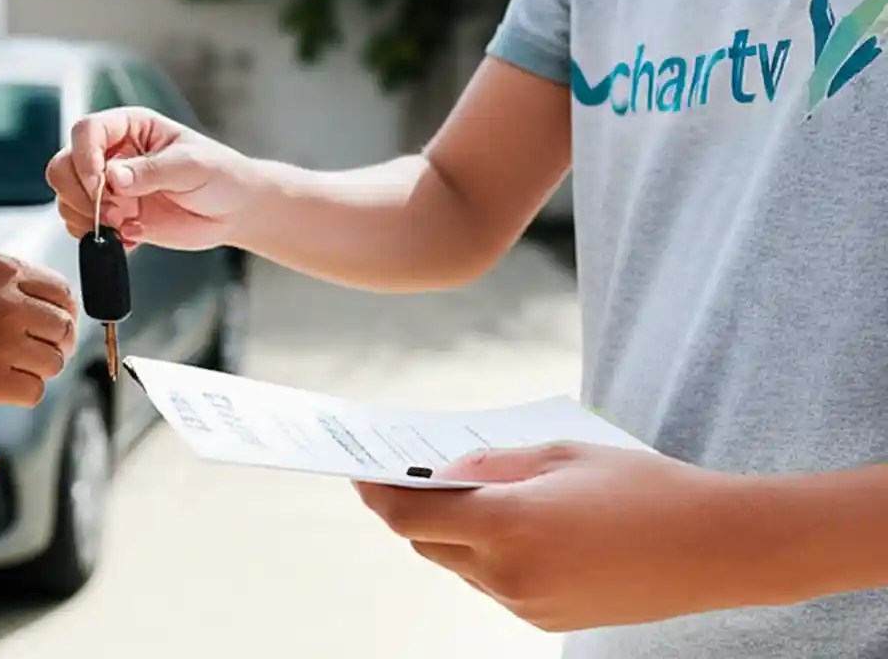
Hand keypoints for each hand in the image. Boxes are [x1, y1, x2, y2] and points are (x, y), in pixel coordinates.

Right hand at [0, 253, 75, 405]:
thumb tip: (30, 299)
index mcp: (1, 268)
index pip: (61, 291)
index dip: (60, 312)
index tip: (49, 327)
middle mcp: (10, 301)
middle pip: (65, 327)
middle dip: (57, 343)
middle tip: (40, 355)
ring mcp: (3, 341)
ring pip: (54, 362)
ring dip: (40, 370)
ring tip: (14, 371)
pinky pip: (34, 392)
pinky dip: (23, 393)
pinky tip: (0, 388)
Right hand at [46, 107, 259, 249]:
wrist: (234, 210)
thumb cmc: (220, 174)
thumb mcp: (190, 165)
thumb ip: (151, 171)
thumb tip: (113, 178)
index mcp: (129, 127)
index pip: (86, 131)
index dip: (85, 158)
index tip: (101, 184)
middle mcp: (113, 154)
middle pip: (64, 166)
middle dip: (80, 193)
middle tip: (112, 212)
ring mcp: (111, 188)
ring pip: (67, 199)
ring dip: (86, 218)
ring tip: (123, 225)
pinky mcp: (115, 217)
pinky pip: (84, 227)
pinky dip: (97, 237)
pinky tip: (129, 236)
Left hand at [356, 443, 767, 630]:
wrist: (717, 548)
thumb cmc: (642, 487)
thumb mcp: (559, 454)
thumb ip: (491, 464)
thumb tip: (442, 475)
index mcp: (508, 525)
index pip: (410, 514)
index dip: (377, 494)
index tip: (359, 474)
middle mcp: (508, 574)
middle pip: (427, 544)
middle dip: (412, 512)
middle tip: (409, 478)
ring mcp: (526, 605)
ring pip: (459, 566)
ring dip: (453, 535)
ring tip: (467, 497)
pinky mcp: (546, 621)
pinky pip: (493, 585)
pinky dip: (488, 556)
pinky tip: (513, 528)